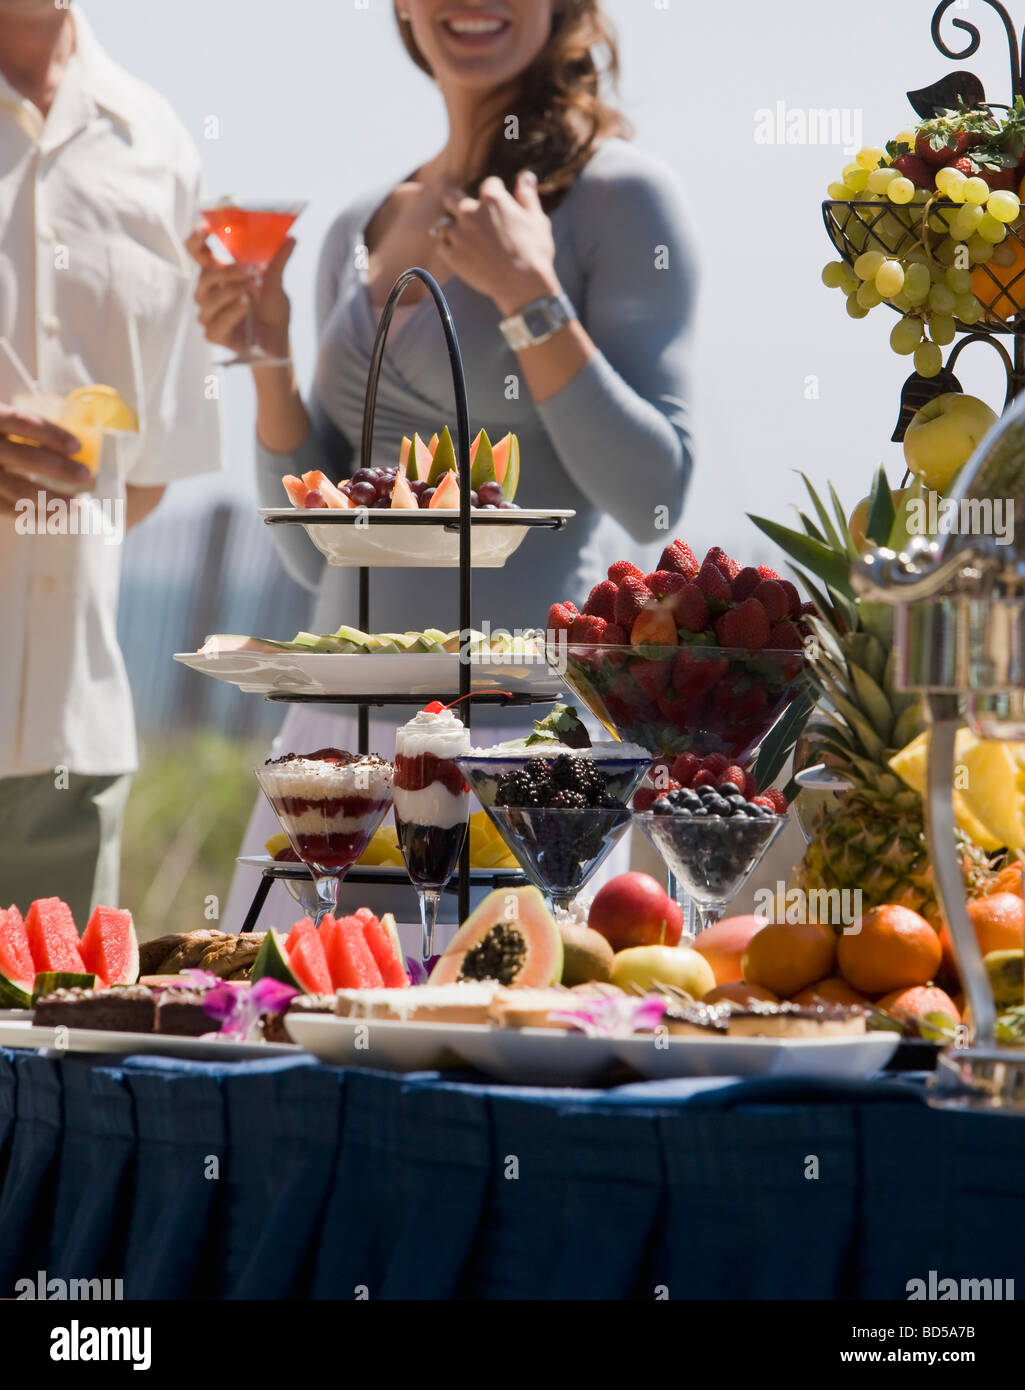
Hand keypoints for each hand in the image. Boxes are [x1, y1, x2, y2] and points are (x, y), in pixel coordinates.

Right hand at [0, 403, 87, 516]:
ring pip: (20, 490)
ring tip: (77, 505)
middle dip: (60, 468)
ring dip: (53, 499)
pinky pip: (10, 508)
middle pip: (26, 458)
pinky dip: (36, 514)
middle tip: (85, 475)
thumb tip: (70, 449)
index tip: (77, 447)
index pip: (22, 422)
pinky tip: (58, 516)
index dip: (51, 434)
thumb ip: (23, 427)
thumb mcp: (1, 419)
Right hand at [186, 228, 295, 360]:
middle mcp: (209, 292)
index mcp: (218, 274)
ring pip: (207, 300)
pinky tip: (245, 306)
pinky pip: (214, 323)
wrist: (279, 339)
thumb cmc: (272, 309)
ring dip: (230, 292)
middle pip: (202, 277)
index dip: (196, 240)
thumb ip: (279, 261)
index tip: (206, 229)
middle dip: (224, 273)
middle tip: (247, 272)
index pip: (196, 252)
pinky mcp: (214, 334)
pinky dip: (231, 313)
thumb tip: (292, 239)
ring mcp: (209, 314)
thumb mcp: (275, 282)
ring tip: (250, 292)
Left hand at [436, 171, 560, 315]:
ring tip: (467, 241)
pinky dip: (449, 249)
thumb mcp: (538, 220)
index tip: (501, 208)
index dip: (496, 194)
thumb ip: (528, 195)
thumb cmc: (534, 253)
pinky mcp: (451, 255)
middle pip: (451, 196)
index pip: (489, 185)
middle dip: (458, 202)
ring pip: (443, 223)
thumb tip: (526, 175)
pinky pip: (441, 246)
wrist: (522, 286)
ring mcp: (458, 234)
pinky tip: (462, 255)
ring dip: (453, 229)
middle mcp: (470, 212)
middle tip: (470, 218)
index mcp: (493, 199)